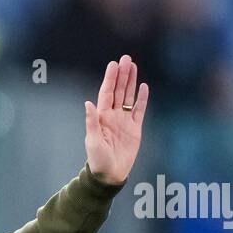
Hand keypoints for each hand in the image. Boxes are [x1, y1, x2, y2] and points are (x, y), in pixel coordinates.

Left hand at [84, 55, 147, 185]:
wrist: (110, 175)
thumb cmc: (97, 160)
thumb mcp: (93, 141)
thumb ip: (92, 122)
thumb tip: (88, 103)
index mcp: (102, 117)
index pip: (107, 93)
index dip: (111, 79)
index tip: (114, 64)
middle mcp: (113, 116)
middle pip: (119, 91)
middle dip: (122, 75)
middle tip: (126, 58)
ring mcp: (124, 121)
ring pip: (129, 97)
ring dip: (131, 82)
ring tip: (134, 66)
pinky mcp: (135, 129)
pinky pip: (139, 110)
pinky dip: (142, 99)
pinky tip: (144, 86)